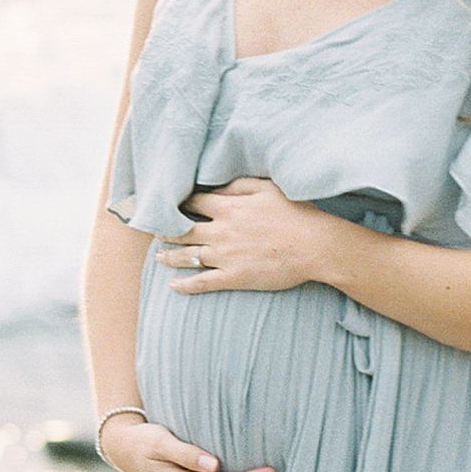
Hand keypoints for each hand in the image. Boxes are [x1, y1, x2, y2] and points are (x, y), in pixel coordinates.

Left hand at [156, 177, 334, 293]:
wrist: (314, 246)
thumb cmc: (296, 213)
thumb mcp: (268, 188)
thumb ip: (240, 184)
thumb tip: (219, 185)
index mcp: (229, 208)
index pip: (194, 202)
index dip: (180, 202)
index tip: (170, 204)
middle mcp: (221, 231)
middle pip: (183, 230)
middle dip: (166, 230)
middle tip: (156, 232)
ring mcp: (225, 256)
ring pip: (188, 256)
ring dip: (170, 256)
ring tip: (159, 256)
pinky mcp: (234, 277)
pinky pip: (203, 283)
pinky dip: (185, 285)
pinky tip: (173, 286)